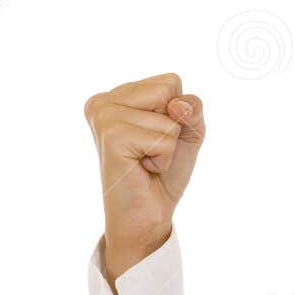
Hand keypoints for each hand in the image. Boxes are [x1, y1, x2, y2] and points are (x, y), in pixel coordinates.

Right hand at [83, 73, 205, 276]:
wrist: (148, 212)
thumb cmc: (165, 171)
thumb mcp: (187, 131)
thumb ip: (191, 108)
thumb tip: (177, 105)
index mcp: (116, 95)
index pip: (170, 81)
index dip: (177, 113)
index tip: (156, 136)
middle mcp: (102, 102)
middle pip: (169, 91)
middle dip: (173, 126)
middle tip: (151, 150)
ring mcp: (104, 117)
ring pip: (169, 117)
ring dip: (167, 146)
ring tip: (145, 160)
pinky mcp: (112, 137)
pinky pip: (164, 138)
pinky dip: (163, 158)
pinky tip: (142, 167)